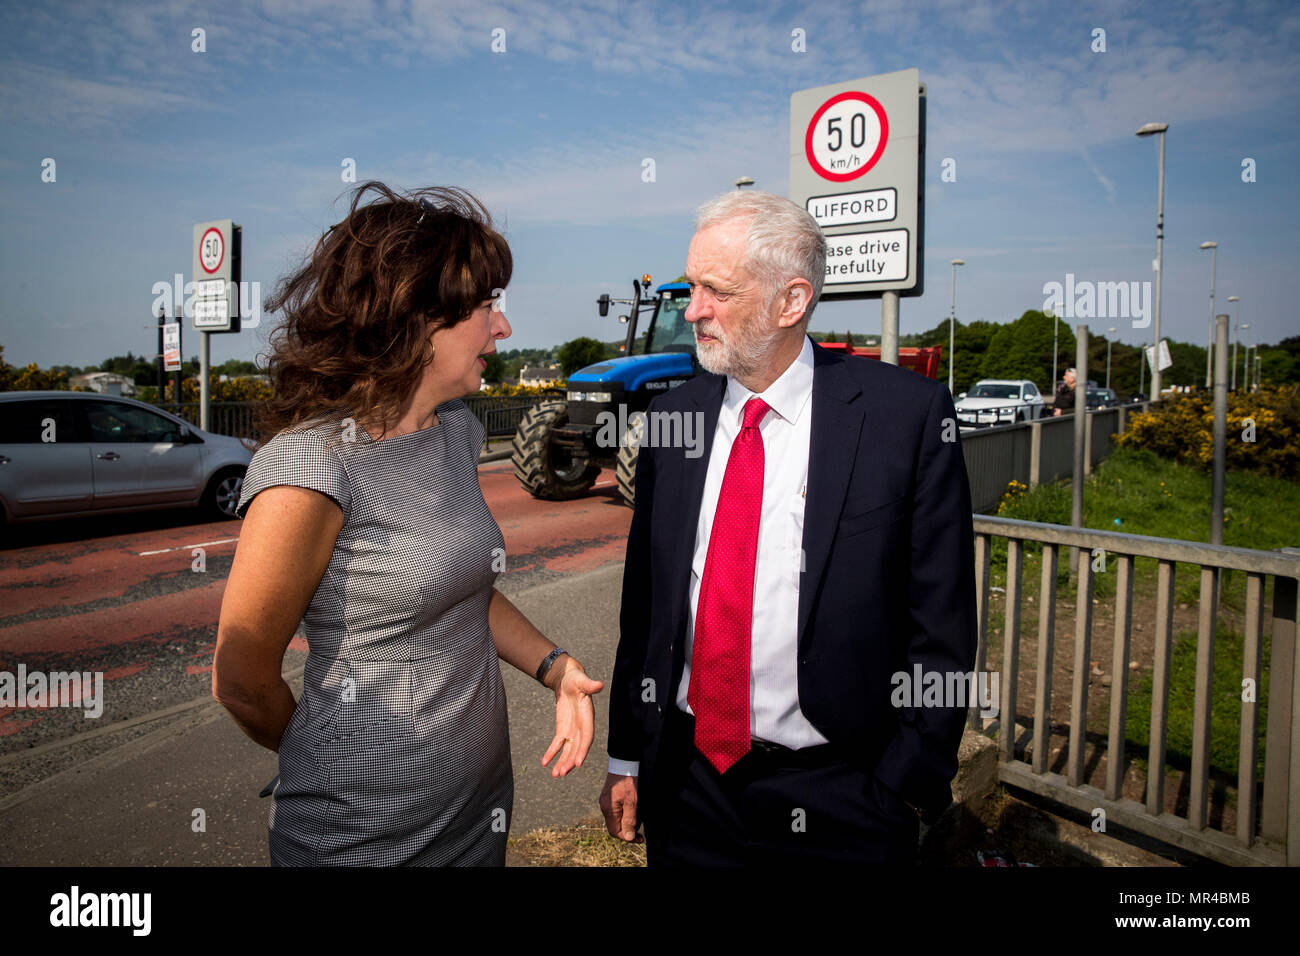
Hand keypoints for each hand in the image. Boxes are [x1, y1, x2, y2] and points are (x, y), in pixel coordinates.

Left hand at [542, 657, 603, 777]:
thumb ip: (590, 685)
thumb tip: (600, 685)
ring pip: (568, 750)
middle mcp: (582, 726)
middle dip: (570, 761)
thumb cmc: (576, 678)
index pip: (587, 736)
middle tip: (561, 773)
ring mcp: (573, 729)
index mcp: (588, 716)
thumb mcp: (581, 680)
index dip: (583, 750)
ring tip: (555, 775)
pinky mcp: (563, 729)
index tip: (578, 763)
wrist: (568, 679)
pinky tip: (545, 763)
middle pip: (577, 747)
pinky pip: (558, 744)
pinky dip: (552, 753)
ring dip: (562, 762)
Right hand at [599, 772, 642, 842]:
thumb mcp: (632, 801)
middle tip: (640, 832)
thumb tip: (628, 837)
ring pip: (615, 820)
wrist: (624, 763)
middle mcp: (604, 807)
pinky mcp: (608, 797)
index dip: (627, 838)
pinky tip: (631, 812)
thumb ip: (629, 820)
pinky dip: (623, 815)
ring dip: (626, 824)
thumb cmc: (629, 781)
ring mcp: (605, 802)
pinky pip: (615, 812)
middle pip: (614, 827)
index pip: (614, 831)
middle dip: (627, 831)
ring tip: (637, 821)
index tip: (639, 838)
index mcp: (609, 809)